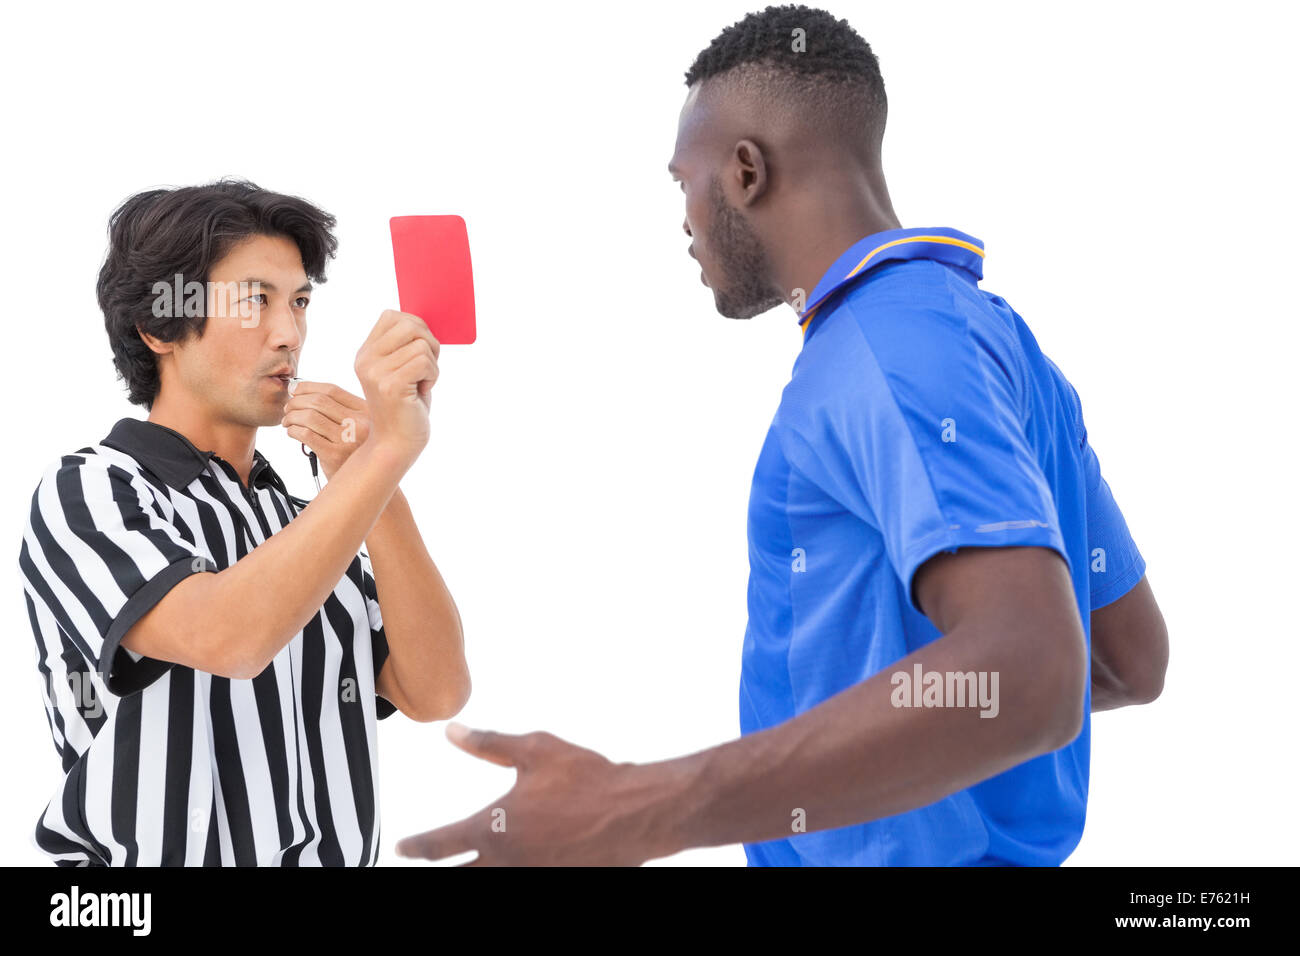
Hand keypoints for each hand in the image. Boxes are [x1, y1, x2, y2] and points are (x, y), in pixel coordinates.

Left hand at [280, 382, 370, 480]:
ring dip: (292, 417)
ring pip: (310, 416)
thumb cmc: (355, 451)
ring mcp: (348, 440)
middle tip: (288, 408)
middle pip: (319, 401)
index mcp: (367, 411)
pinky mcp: (334, 455)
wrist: (364, 481)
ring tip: (287, 421)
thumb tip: (299, 389)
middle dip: (296, 402)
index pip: (332, 390)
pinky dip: (293, 431)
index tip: (294, 389)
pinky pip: (306, 434)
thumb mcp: (357, 425)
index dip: (307, 387)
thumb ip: (338, 408)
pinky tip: (292, 433)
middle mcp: (361, 423)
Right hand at [354, 309, 439, 470]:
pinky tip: (422, 392)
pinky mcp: (390, 385)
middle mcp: (366, 359)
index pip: (393, 316)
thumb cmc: (406, 407)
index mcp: (366, 353)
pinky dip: (433, 376)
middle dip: (430, 344)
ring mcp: (375, 372)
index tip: (418, 354)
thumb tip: (423, 321)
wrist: (396, 444)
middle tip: (425, 369)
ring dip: (433, 365)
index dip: (416, 329)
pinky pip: (424, 361)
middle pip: (410, 324)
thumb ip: (406, 344)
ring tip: (421, 384)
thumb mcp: (401, 369)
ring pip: (422, 344)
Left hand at [395, 723, 670, 865]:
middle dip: (441, 873)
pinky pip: (524, 880)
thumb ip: (489, 743)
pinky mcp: (556, 879)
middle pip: (460, 877)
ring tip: (464, 868)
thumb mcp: (535, 750)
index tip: (401, 847)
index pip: (442, 845)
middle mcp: (508, 860)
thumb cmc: (587, 777)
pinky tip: (508, 865)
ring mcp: (533, 875)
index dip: (417, 846)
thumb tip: (453, 732)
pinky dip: (509, 873)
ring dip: (474, 874)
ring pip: (489, 882)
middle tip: (427, 866)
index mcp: (495, 828)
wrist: (635, 812)